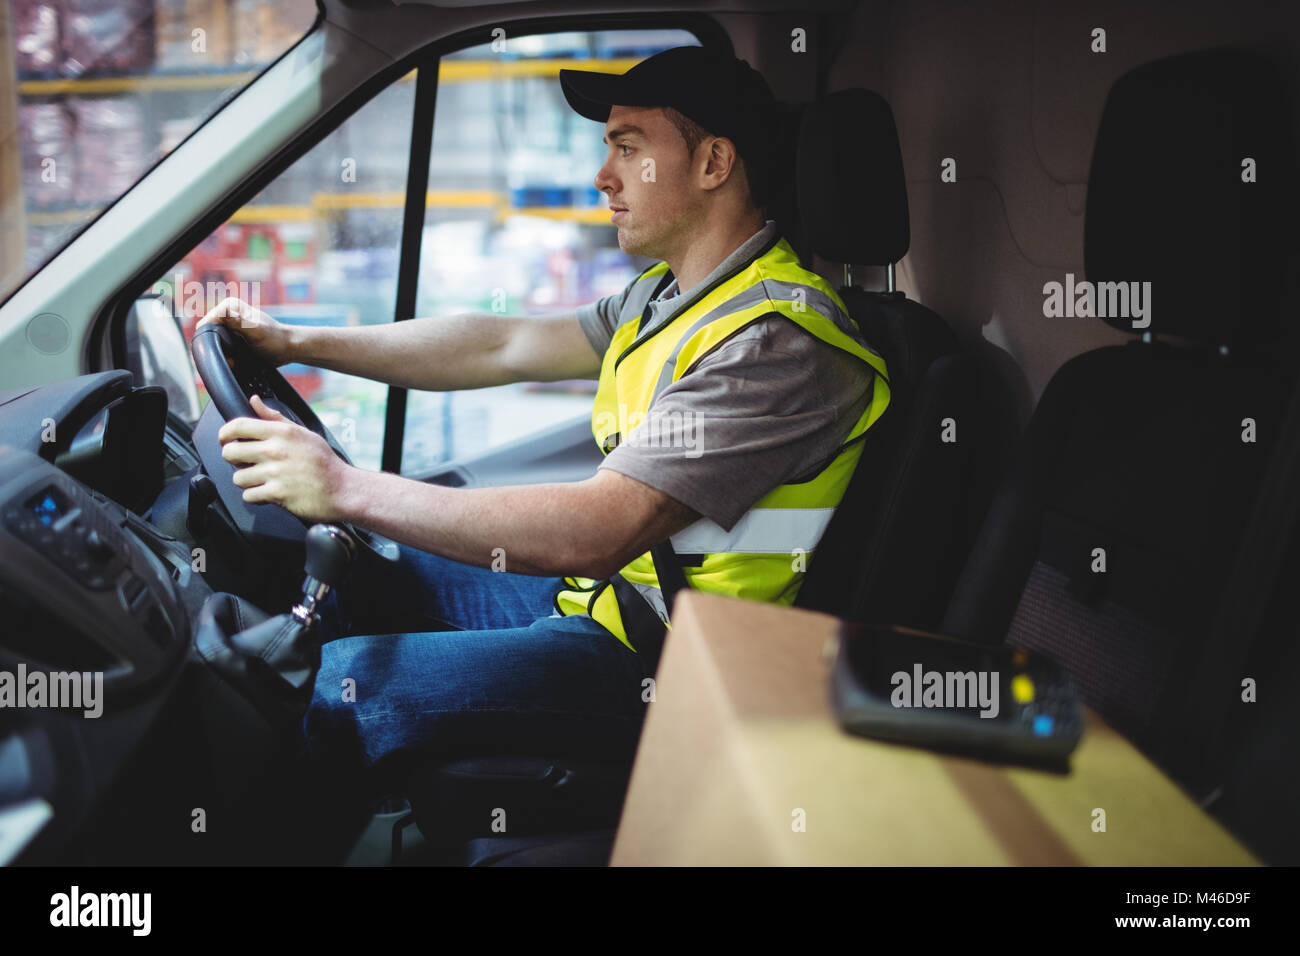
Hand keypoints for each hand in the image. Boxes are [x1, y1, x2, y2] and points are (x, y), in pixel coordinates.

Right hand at [196, 297, 295, 365]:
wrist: (288, 349)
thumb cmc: (276, 339)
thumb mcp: (256, 331)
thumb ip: (239, 322)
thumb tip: (224, 314)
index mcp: (229, 307)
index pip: (206, 323)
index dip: (208, 339)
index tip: (221, 351)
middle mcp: (227, 314)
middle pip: (207, 334)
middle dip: (215, 348)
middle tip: (231, 359)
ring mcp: (229, 327)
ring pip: (213, 343)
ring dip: (221, 354)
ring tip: (236, 361)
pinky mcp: (232, 337)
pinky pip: (221, 348)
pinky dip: (226, 356)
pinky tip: (237, 362)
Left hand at [218, 394, 353, 522]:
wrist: (343, 489)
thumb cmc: (324, 462)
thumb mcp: (303, 433)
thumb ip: (275, 418)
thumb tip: (254, 401)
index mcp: (282, 433)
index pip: (238, 426)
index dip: (224, 433)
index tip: (225, 439)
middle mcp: (276, 451)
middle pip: (230, 452)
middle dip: (233, 460)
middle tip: (244, 462)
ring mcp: (276, 473)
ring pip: (238, 477)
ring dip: (246, 481)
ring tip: (261, 479)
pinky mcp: (277, 494)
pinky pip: (249, 496)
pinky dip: (255, 497)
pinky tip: (267, 492)